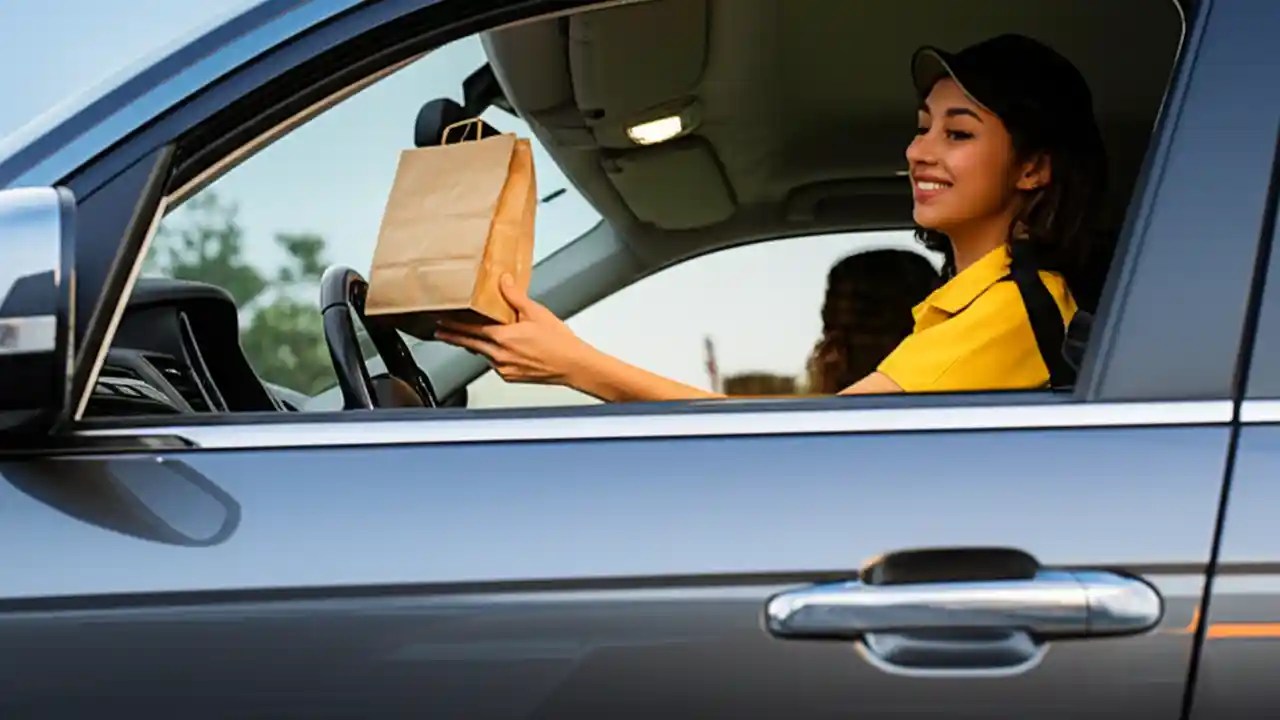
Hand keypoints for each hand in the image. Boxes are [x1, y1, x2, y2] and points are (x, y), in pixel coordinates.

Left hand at [434, 275, 590, 384]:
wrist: (573, 365)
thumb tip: (503, 282)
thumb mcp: (536, 312)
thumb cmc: (558, 342)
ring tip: (466, 337)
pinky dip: (491, 355)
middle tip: (439, 331)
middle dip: (453, 336)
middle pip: (469, 343)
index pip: (470, 329)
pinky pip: (494, 364)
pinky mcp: (510, 376)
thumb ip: (515, 297)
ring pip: (482, 354)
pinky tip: (496, 348)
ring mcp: (503, 368)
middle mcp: (499, 355)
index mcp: (503, 337)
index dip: (454, 324)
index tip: (442, 320)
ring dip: (474, 345)